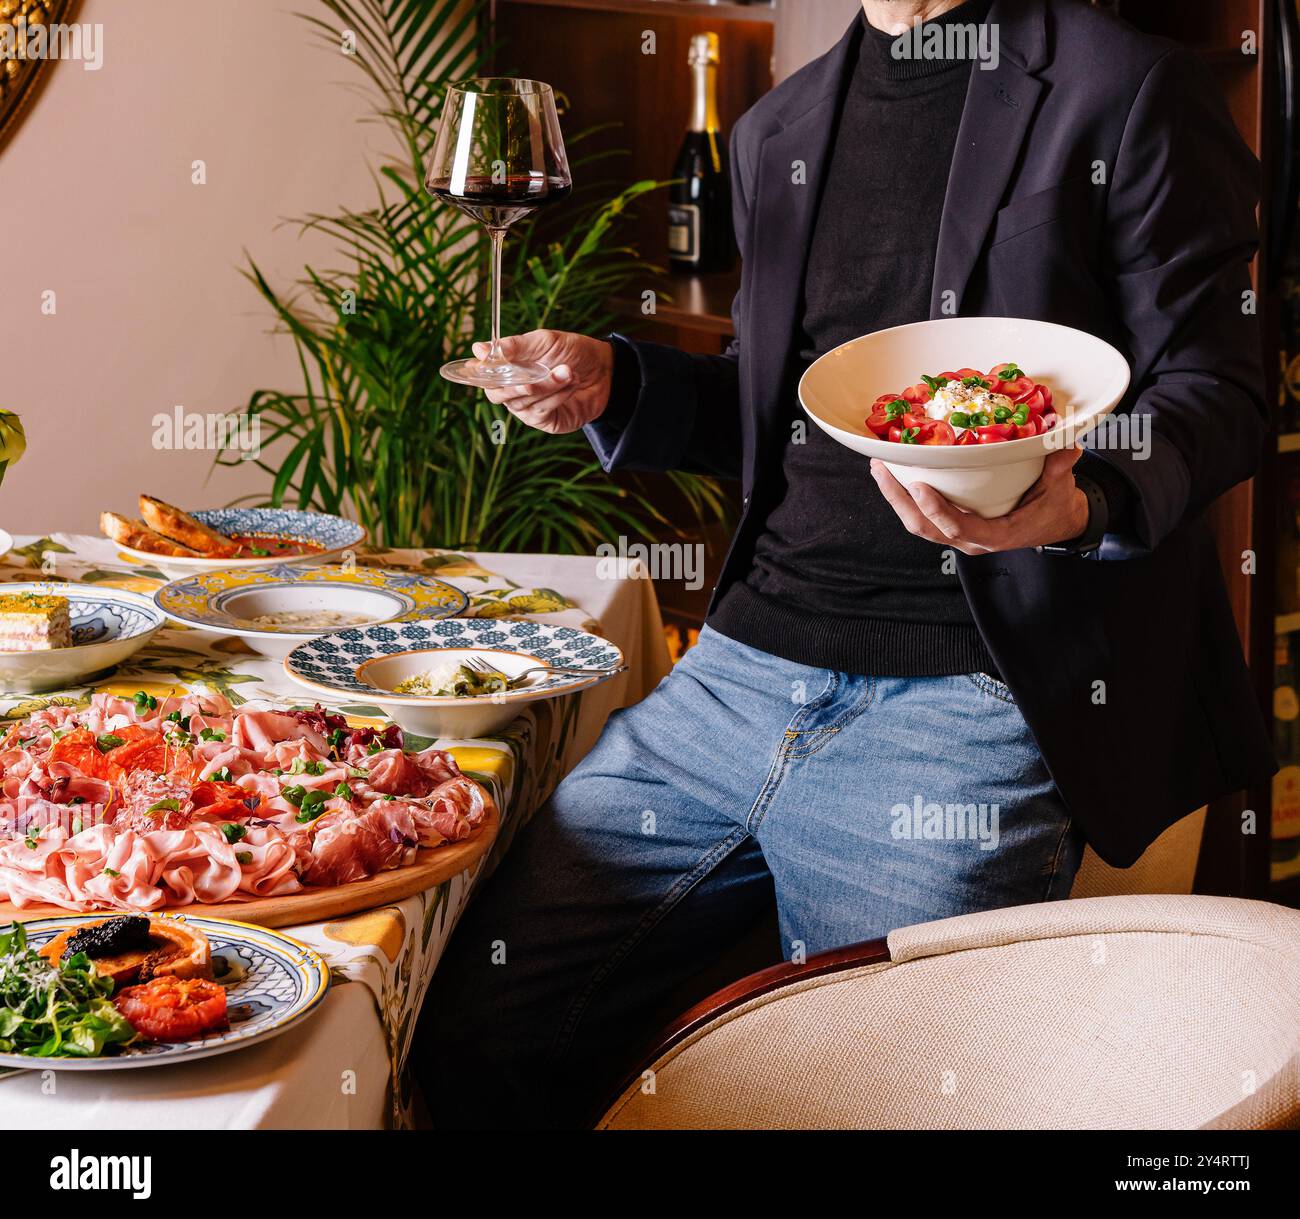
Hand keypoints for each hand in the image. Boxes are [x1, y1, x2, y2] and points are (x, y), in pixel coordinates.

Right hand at [472, 330, 613, 433]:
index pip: (481, 375)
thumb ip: (513, 346)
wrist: (604, 369)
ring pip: (523, 401)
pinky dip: (556, 395)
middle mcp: (512, 390)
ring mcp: (527, 408)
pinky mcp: (545, 421)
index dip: (478, 373)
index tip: (480, 366)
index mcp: (507, 368)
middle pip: (496, 394)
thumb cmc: (572, 351)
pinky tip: (570, 383)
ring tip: (567, 371)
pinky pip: (541, 411)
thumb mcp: (543, 341)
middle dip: (515, 384)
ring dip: (547, 385)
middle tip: (535, 375)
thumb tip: (478, 349)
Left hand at [870, 447, 1089, 554]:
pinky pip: (923, 518)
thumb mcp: (1060, 486)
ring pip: (919, 525)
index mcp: (997, 535)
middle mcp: (972, 541)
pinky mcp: (952, 527)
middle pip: (926, 528)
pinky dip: (905, 499)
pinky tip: (893, 476)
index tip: (918, 486)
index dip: (937, 511)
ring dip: (895, 498)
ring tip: (879, 469)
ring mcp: (960, 536)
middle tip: (882, 469)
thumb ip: (1060, 468)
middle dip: (899, 500)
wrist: (1056, 520)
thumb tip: (1066, 447)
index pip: (961, 529)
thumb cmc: (1055, 503)